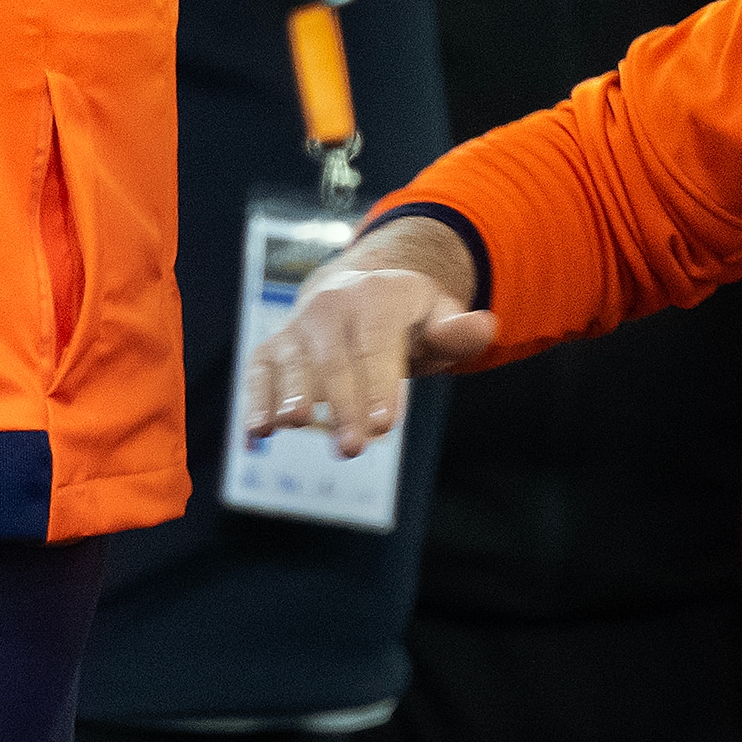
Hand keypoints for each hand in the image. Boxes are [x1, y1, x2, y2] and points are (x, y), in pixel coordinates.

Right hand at [242, 216, 496, 457]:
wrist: (355, 293)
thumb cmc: (404, 318)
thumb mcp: (437, 317)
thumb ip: (458, 330)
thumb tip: (486, 326)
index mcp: (376, 294)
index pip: (377, 342)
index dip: (380, 382)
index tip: (386, 425)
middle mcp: (330, 305)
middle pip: (334, 358)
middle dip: (342, 403)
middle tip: (354, 447)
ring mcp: (297, 325)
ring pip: (292, 361)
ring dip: (290, 394)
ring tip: (291, 425)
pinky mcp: (272, 348)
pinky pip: (258, 370)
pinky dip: (255, 399)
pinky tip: (255, 434)